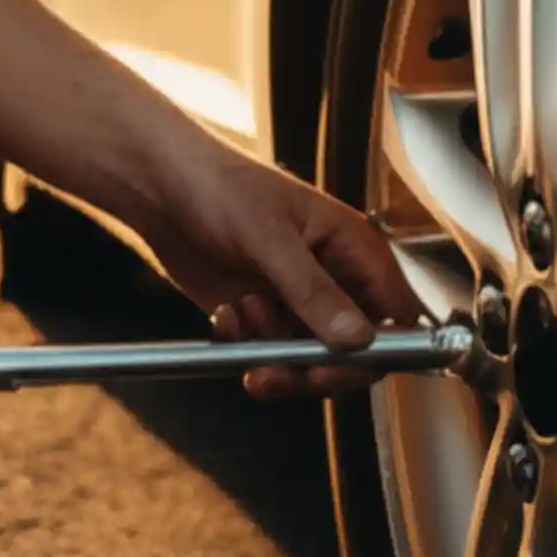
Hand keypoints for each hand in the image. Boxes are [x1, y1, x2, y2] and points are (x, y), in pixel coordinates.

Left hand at [142, 143, 423, 397]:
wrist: (160, 188)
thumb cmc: (221, 185)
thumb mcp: (269, 238)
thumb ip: (313, 291)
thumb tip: (356, 339)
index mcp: (355, 249)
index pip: (396, 316)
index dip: (378, 350)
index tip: (336, 367)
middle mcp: (334, 278)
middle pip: (354, 350)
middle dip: (315, 366)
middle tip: (278, 370)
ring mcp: (298, 300)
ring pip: (309, 358)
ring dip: (273, 352)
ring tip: (241, 314)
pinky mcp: (263, 315)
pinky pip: (269, 353)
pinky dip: (245, 345)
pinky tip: (225, 314)